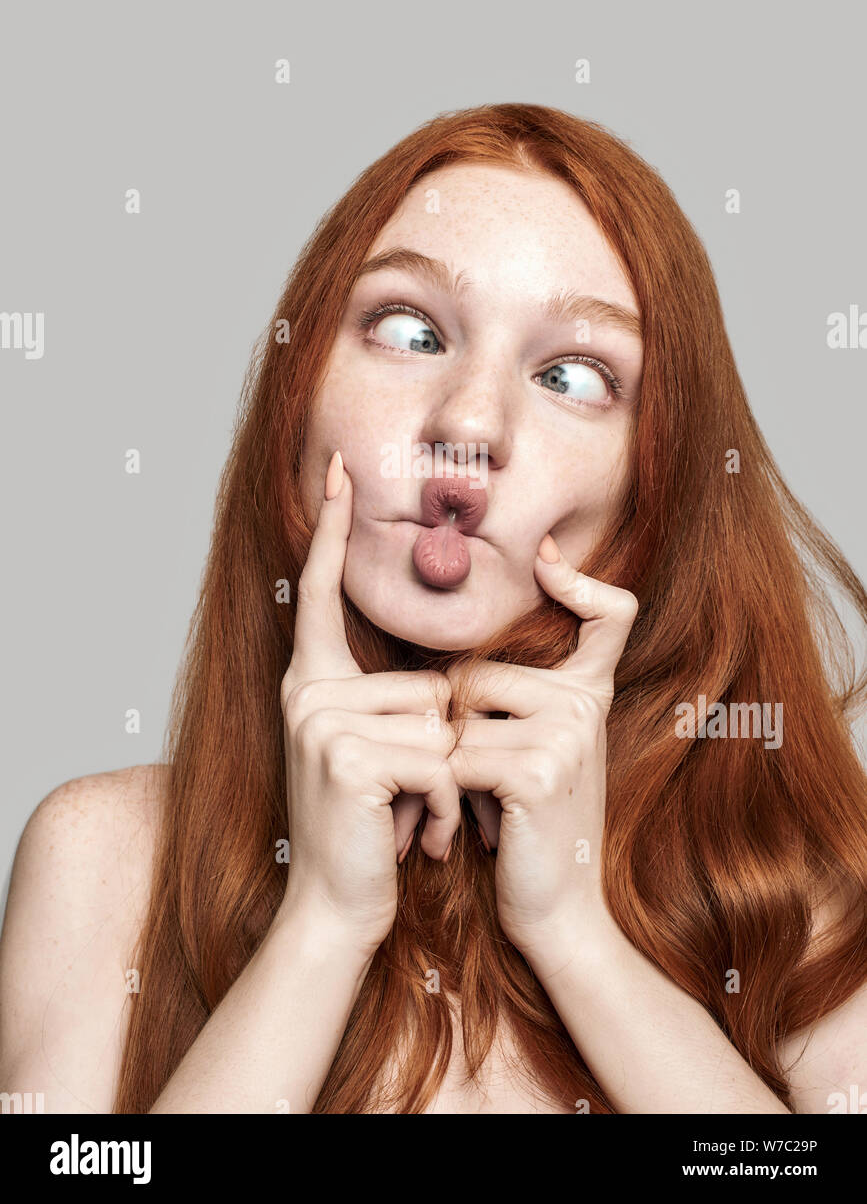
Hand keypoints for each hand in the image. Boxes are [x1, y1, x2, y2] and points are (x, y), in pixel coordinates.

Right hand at [280, 451, 461, 955]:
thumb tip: (435, 678)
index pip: (320, 592)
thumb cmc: (367, 829)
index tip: (339, 469)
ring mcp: (322, 724)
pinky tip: (411, 839)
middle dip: (438, 753)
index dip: (330, 531)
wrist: (337, 910)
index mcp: (311, 684)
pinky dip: (443, 811)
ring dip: (445, 787)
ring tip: (406, 821)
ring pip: (439, 723)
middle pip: (425, 682)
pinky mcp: (350, 759)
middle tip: (402, 805)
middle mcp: (306, 694)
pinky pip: (438, 764)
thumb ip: (388, 704)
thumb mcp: (373, 753)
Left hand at [445, 533, 638, 974]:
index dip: (580, 580)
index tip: (545, 558)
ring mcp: (569, 734)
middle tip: (490, 786)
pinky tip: (489, 827)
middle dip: (458, 732)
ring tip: (492, 807)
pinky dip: (456, 797)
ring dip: (455, 769)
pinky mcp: (540, 769)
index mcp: (590, 695)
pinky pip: (459, 757)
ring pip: (460, 717)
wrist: (557, 911)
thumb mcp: (537, 751)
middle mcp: (588, 705)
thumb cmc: (528, 828)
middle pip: (477, 674)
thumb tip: (459, 656)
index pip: (612, 614)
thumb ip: (520, 700)